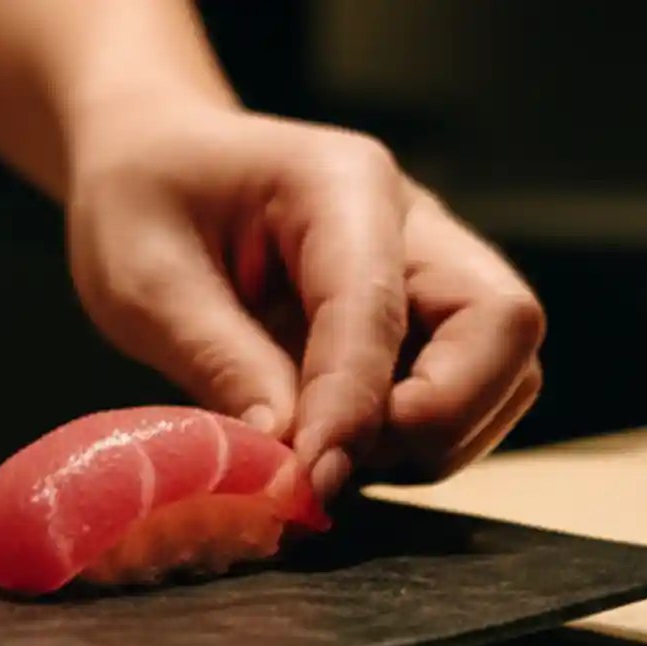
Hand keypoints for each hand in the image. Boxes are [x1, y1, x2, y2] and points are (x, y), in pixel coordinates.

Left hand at [65, 103, 544, 499]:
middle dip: (440, 418)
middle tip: (334, 462)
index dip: (354, 409)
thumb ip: (221, 364)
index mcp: (340, 185)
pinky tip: (332, 440)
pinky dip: (413, 437)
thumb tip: (288, 462)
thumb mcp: (147, 281)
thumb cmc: (143, 200)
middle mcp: (409, 221)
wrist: (154, 163)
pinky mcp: (417, 316)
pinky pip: (461, 389)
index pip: (380, 311)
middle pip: (503, 328)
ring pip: (501, 369)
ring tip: (322, 453)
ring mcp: (423, 269)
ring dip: (432, 436)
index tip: (309, 482)